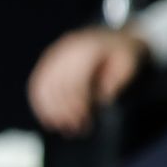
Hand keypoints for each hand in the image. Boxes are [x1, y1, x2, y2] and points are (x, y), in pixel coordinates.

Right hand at [27, 26, 149, 135]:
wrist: (112, 38)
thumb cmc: (121, 55)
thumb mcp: (128, 65)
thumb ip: (117, 80)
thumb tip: (102, 98)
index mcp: (88, 47)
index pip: (77, 79)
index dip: (78, 103)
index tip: (84, 120)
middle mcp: (67, 48)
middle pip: (59, 84)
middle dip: (65, 110)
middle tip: (74, 129)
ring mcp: (55, 54)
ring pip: (45, 85)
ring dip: (51, 110)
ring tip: (61, 126)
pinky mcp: (47, 61)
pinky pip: (38, 83)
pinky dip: (40, 103)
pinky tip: (47, 118)